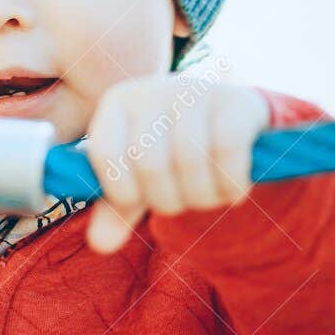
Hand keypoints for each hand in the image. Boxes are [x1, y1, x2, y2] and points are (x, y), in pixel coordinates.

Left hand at [84, 75, 270, 253]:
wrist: (230, 120)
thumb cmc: (173, 151)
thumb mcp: (140, 179)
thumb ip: (117, 209)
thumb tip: (99, 244)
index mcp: (117, 103)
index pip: (105, 154)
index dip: (122, 192)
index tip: (141, 201)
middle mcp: (152, 90)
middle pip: (149, 163)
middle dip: (168, 200)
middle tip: (183, 203)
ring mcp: (195, 91)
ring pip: (189, 159)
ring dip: (202, 197)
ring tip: (209, 198)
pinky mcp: (235, 100)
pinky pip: (227, 150)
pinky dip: (230, 183)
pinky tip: (233, 190)